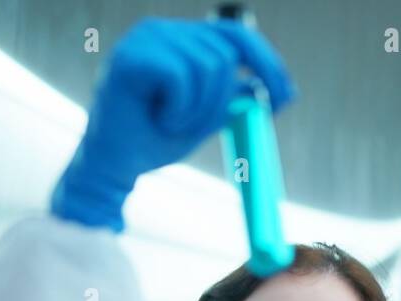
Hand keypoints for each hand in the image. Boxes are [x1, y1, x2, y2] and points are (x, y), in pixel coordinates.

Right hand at [50, 17, 295, 231]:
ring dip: (196, 110)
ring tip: (168, 123)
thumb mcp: (203, 117)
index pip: (235, 36)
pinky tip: (157, 119)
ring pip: (208, 66)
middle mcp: (161, 32)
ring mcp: (145, 40)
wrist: (113, 168)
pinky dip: (178, 109)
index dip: (266, 62)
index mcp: (178, 40)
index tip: (286, 95)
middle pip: (226, 52)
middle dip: (219, 101)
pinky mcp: (132, 57)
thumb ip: (230, 97)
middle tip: (188, 125)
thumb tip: (269, 88)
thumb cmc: (151, 142)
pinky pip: (182, 78)